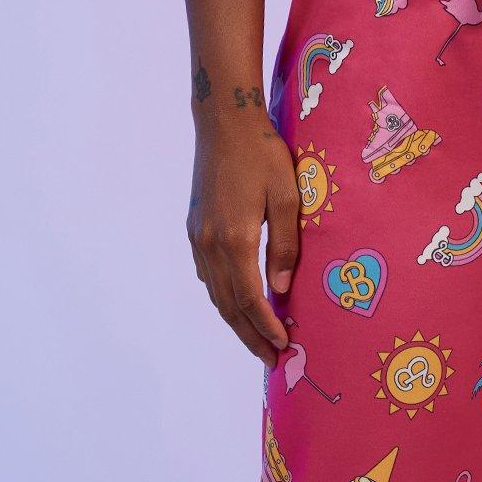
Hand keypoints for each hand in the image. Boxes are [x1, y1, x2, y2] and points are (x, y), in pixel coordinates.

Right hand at [187, 118, 299, 363]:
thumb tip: (281, 290)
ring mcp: (198, 238)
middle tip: (271, 360)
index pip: (251, 299)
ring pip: (215, 294)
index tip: (284, 345)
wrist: (223, 122)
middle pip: (229, 305)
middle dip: (250, 336)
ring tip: (257, 341)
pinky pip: (207, 276)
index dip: (267, 326)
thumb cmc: (263, 154)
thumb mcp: (287, 198)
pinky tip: (237, 306)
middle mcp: (210, 245)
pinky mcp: (195, 229)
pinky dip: (223, 298)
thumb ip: (285, 246)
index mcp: (235, 240)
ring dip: (235, 322)